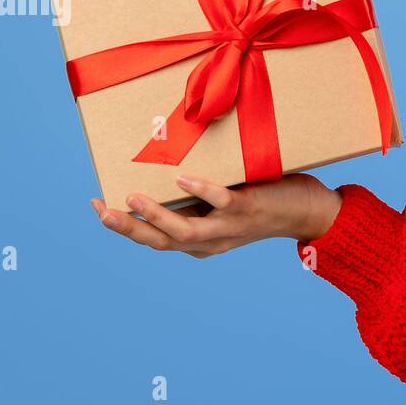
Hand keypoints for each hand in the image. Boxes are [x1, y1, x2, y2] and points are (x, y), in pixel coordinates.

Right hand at [91, 173, 341, 256]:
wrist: (308, 212)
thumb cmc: (261, 202)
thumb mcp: (222, 204)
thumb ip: (196, 195)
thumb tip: (165, 163)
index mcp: (200, 241)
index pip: (153, 238)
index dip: (123, 226)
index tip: (97, 206)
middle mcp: (210, 241)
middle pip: (160, 241)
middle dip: (128, 228)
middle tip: (101, 211)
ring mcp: (228, 227)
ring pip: (185, 229)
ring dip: (156, 216)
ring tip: (131, 198)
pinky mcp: (247, 209)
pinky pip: (221, 202)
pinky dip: (201, 191)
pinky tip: (182, 179)